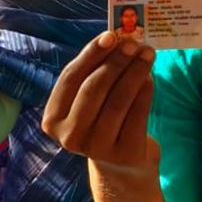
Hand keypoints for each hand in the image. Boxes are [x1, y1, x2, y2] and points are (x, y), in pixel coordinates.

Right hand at [42, 31, 157, 173]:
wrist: (119, 165)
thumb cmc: (100, 122)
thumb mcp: (85, 102)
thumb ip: (92, 74)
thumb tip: (114, 40)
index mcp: (52, 119)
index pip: (70, 78)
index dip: (90, 55)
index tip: (109, 36)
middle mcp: (69, 135)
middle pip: (93, 88)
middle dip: (115, 61)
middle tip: (133, 43)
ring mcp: (96, 148)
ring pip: (117, 100)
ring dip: (134, 72)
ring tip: (147, 55)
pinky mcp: (124, 153)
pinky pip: (137, 113)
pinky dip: (145, 91)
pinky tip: (149, 78)